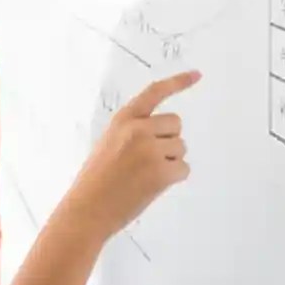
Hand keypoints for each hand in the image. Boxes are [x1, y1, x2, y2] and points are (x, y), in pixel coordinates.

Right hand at [60, 70, 201, 241]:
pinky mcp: (161, 172)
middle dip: (168, 140)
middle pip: (175, 124)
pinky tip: (152, 186)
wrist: (87, 210)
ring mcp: (150, 150)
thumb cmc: (96, 180)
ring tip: (143, 176)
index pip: (155, 92)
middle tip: (147, 161)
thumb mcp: (109, 142)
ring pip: (180, 148)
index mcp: (123, 119)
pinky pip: (183, 169)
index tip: (197, 74)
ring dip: (169, 162)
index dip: (178, 82)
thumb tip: (165, 133)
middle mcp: (138, 129)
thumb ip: (134, 131)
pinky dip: (173, 178)